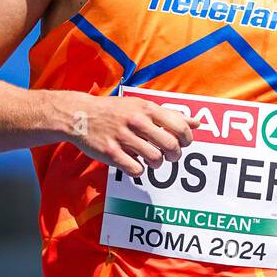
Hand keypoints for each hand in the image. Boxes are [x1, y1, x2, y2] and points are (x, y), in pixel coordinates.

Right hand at [67, 92, 194, 175]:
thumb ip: (170, 115)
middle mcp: (136, 121)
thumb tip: (197, 123)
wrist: (80, 115)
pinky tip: (135, 163)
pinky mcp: (111, 153)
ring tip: (152, 160)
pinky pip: (136, 169)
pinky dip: (139, 169)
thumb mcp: (142, 106)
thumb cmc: (116, 111)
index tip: (183, 144)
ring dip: (157, 163)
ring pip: (155, 159)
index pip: (179, 126)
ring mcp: (123, 137)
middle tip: (171, 156)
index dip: (187, 139)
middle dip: (175, 155)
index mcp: (146, 108)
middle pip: (170, 145)